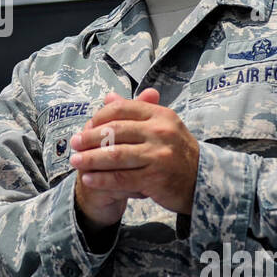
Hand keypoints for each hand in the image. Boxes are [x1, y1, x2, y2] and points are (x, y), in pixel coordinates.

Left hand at [69, 88, 199, 217]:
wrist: (202, 180)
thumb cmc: (176, 151)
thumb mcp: (161, 126)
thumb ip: (134, 111)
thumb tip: (108, 96)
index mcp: (160, 115)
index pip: (122, 109)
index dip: (99, 117)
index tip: (86, 125)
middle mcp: (160, 132)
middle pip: (115, 131)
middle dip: (89, 138)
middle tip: (73, 143)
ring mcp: (159, 155)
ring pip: (115, 155)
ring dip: (91, 159)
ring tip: (75, 161)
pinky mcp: (156, 178)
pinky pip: (121, 178)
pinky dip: (102, 179)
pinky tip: (88, 179)